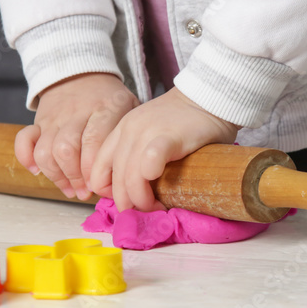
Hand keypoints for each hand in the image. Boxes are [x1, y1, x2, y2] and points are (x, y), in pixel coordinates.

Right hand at [15, 73, 138, 200]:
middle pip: (66, 150)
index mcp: (104, 108)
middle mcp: (76, 113)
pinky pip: (24, 140)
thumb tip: (128, 174)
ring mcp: (54, 118)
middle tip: (85, 191)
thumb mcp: (130, 106)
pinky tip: (37, 170)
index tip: (99, 185)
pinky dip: (26, 157)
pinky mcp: (38, 121)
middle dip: (74, 177)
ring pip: (45, 151)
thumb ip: (130, 135)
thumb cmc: (109, 98)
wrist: (81, 72)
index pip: (93, 141)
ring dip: (55, 175)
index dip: (93, 169)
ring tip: (69, 188)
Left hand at [89, 87, 239, 211]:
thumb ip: (139, 156)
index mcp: (121, 132)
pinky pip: (149, 163)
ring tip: (158, 206)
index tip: (129, 201)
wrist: (209, 96)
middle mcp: (128, 132)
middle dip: (128, 204)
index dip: (110, 193)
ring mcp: (146, 133)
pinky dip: (152, 181)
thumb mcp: (150, 136)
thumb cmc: (185, 122)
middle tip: (147, 210)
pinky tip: (166, 190)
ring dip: (142, 201)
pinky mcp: (167, 136)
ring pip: (129, 178)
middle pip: (114, 180)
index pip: (97, 171)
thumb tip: (135, 193)